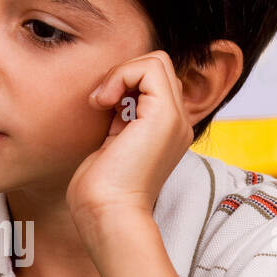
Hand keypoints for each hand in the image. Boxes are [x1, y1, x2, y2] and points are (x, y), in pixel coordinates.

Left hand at [66, 49, 193, 234]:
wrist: (107, 215)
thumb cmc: (100, 192)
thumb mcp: (110, 146)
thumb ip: (118, 121)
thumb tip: (109, 95)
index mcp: (165, 132)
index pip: (154, 82)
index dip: (125, 83)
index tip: (101, 106)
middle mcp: (177, 124)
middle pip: (158, 67)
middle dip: (123, 73)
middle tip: (101, 102)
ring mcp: (175, 119)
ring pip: (157, 61)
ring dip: (121, 72)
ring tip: (103, 101)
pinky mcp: (164, 116)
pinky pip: (150, 67)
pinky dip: (121, 75)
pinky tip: (104, 102)